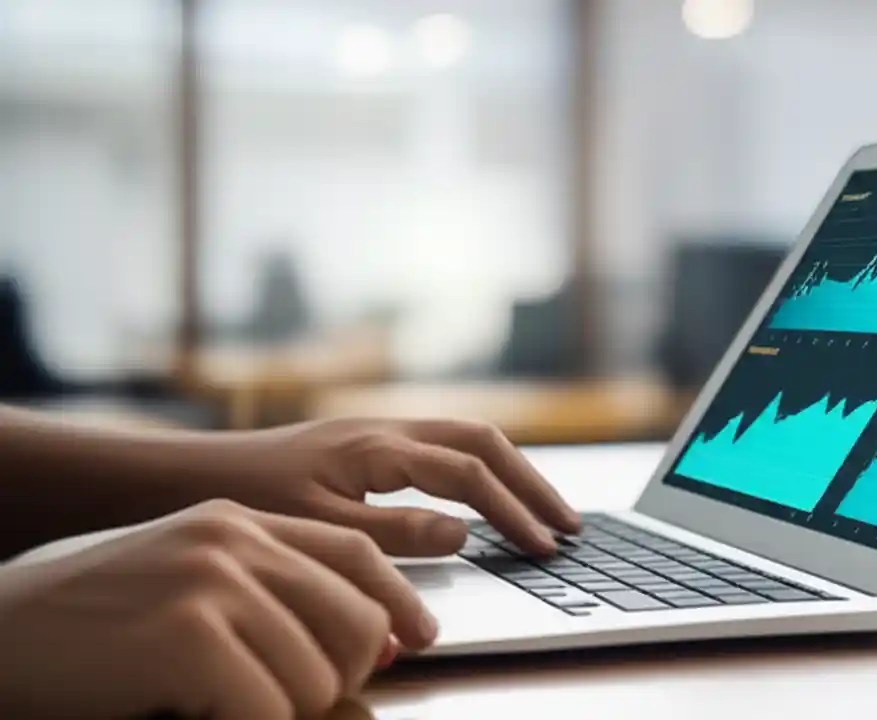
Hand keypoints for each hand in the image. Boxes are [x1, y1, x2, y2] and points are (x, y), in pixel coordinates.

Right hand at [0, 500, 431, 719]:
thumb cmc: (91, 625)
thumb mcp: (189, 582)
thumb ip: (274, 595)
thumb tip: (379, 640)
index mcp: (238, 521)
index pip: (355, 554)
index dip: (395, 602)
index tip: (416, 638)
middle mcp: (233, 540)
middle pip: (354, 621)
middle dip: (341, 676)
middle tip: (290, 699)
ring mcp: (211, 582)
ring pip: (317, 678)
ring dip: (280, 711)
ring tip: (220, 703)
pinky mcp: (188, 635)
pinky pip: (268, 710)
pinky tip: (199, 714)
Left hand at [208, 418, 579, 556]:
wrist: (196, 474)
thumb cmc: (250, 500)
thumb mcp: (320, 529)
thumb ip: (395, 534)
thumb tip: (464, 535)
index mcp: (378, 447)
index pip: (469, 474)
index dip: (513, 512)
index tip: (543, 548)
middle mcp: (388, 428)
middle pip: (485, 441)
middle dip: (533, 483)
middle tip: (569, 525)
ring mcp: (383, 430)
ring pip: (469, 437)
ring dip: (513, 473)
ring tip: (545, 511)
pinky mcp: (374, 443)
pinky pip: (446, 446)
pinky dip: (483, 470)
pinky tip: (491, 497)